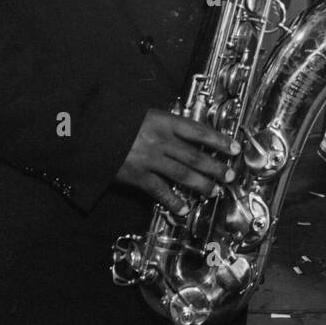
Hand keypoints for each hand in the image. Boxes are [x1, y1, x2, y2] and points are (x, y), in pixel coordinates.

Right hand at [116, 109, 237, 213]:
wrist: (91, 132)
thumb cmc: (120, 120)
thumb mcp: (146, 114)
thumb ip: (167, 124)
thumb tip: (188, 134)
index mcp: (165, 122)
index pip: (199, 131)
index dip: (219, 140)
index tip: (235, 148)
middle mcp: (161, 141)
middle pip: (195, 156)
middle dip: (215, 167)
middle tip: (230, 176)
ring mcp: (150, 159)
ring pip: (182, 174)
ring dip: (201, 185)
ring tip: (214, 192)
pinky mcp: (137, 176)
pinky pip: (160, 191)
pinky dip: (173, 201)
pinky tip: (184, 209)